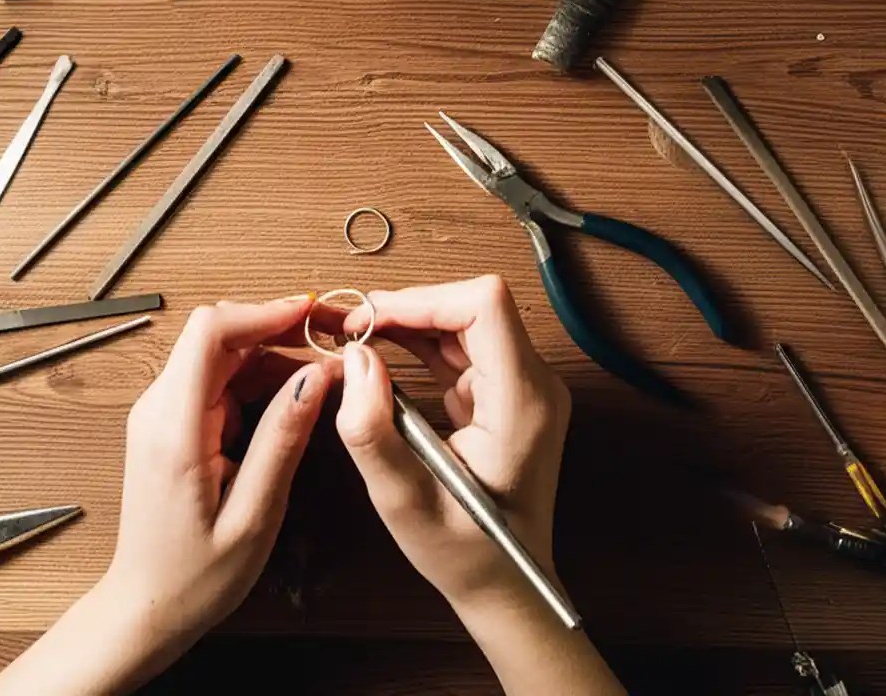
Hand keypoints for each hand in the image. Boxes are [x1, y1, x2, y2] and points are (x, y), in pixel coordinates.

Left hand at [0, 296, 334, 694]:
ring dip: (272, 359)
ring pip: (221, 356)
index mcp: (174, 429)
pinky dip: (256, 383)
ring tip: (322, 384)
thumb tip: (317, 377)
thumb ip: (283, 439)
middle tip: (333, 352)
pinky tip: (290, 407)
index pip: (209, 333)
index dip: (263, 312)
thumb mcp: (254, 513)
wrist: (147, 605)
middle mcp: (158, 410)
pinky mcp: (170, 424)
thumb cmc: (196, 575)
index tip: (312, 315)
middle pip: (218, 336)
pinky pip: (217, 383)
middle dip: (277, 332)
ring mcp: (160, 414)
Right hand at [335, 275, 571, 608]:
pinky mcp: (506, 398)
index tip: (370, 322)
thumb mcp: (403, 499)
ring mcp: (524, 390)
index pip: (485, 305)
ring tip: (357, 336)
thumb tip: (355, 357)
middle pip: (473, 307)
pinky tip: (383, 353)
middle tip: (351, 329)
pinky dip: (422, 345)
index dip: (422, 300)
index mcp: (522, 403)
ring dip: (411, 323)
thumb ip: (372, 428)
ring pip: (466, 323)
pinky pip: (464, 350)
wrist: (505, 586)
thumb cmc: (463, 552)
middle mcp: (534, 386)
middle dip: (409, 308)